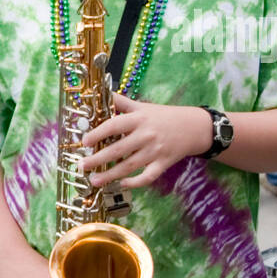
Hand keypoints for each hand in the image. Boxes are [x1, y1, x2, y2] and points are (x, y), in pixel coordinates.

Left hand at [78, 95, 212, 188]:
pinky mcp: (163, 163)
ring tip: (94, 180)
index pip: (115, 125)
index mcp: (139, 119)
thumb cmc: (163, 116)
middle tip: (82, 166)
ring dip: (110, 175)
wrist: (194, 127)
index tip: (84, 141)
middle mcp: (146, 135)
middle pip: (119, 149)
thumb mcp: (142, 106)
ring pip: (130, 166)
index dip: (98, 133)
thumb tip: (100, 93)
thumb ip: (120, 102)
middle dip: (98, 159)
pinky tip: (122, 184)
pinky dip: (135, 182)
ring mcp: (155, 151)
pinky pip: (148, 176)